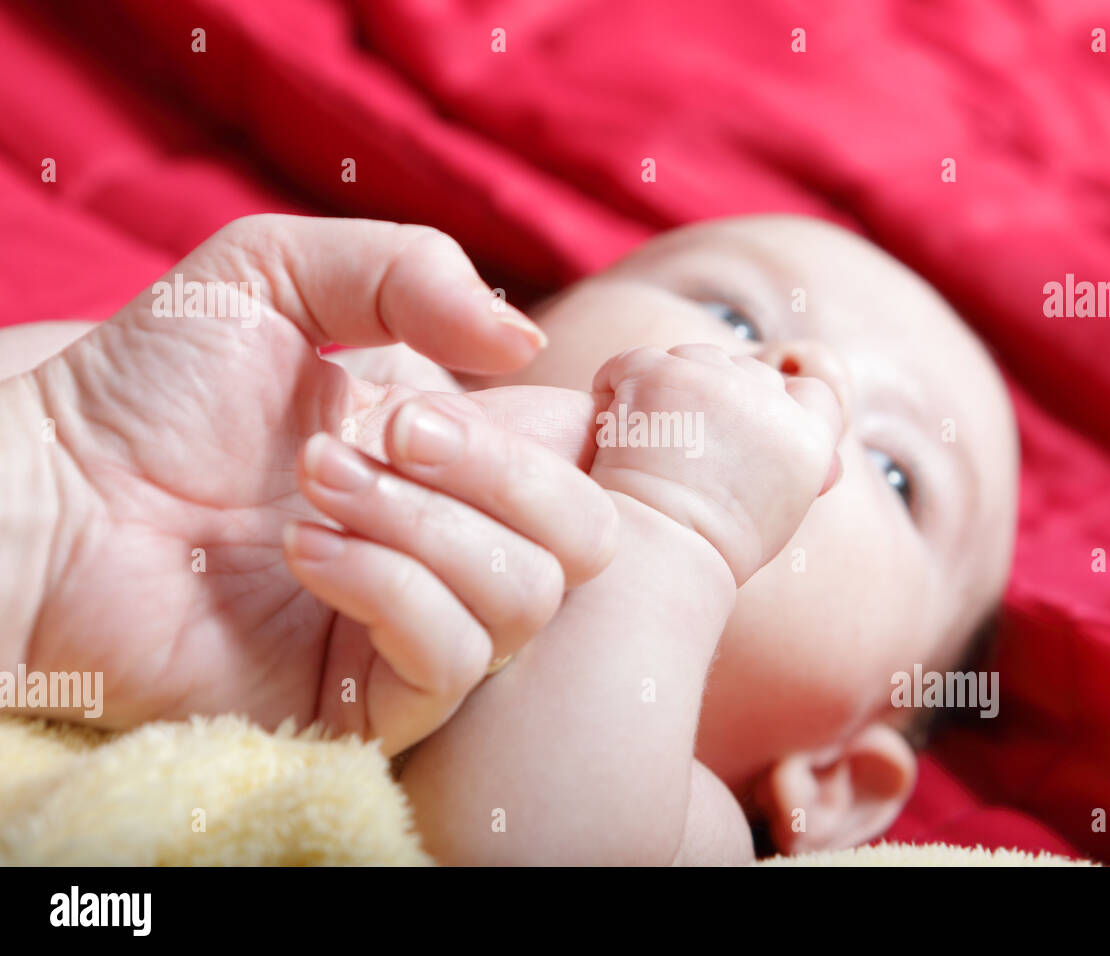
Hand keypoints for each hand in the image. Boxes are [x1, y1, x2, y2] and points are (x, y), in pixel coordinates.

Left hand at [5, 215, 612, 753]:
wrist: (55, 500)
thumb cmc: (150, 385)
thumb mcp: (277, 273)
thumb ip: (411, 271)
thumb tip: (526, 346)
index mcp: (455, 449)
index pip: (591, 456)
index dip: (606, 428)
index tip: (524, 382)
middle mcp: (454, 537)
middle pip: (588, 536)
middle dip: (499, 471)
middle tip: (392, 432)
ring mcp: (418, 621)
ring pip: (527, 598)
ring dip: (424, 526)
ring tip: (315, 488)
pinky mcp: (370, 697)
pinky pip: (452, 658)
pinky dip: (390, 590)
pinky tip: (306, 555)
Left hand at [589, 344, 842, 584]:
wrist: (657, 552)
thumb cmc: (713, 547)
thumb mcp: (781, 513)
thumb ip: (799, 468)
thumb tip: (829, 462)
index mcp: (808, 438)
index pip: (810, 392)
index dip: (778, 407)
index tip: (744, 434)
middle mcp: (768, 402)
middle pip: (748, 372)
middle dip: (721, 398)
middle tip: (688, 446)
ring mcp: (715, 383)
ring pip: (696, 358)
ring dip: (674, 386)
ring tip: (651, 437)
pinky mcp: (661, 374)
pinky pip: (637, 359)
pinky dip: (620, 382)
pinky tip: (615, 418)